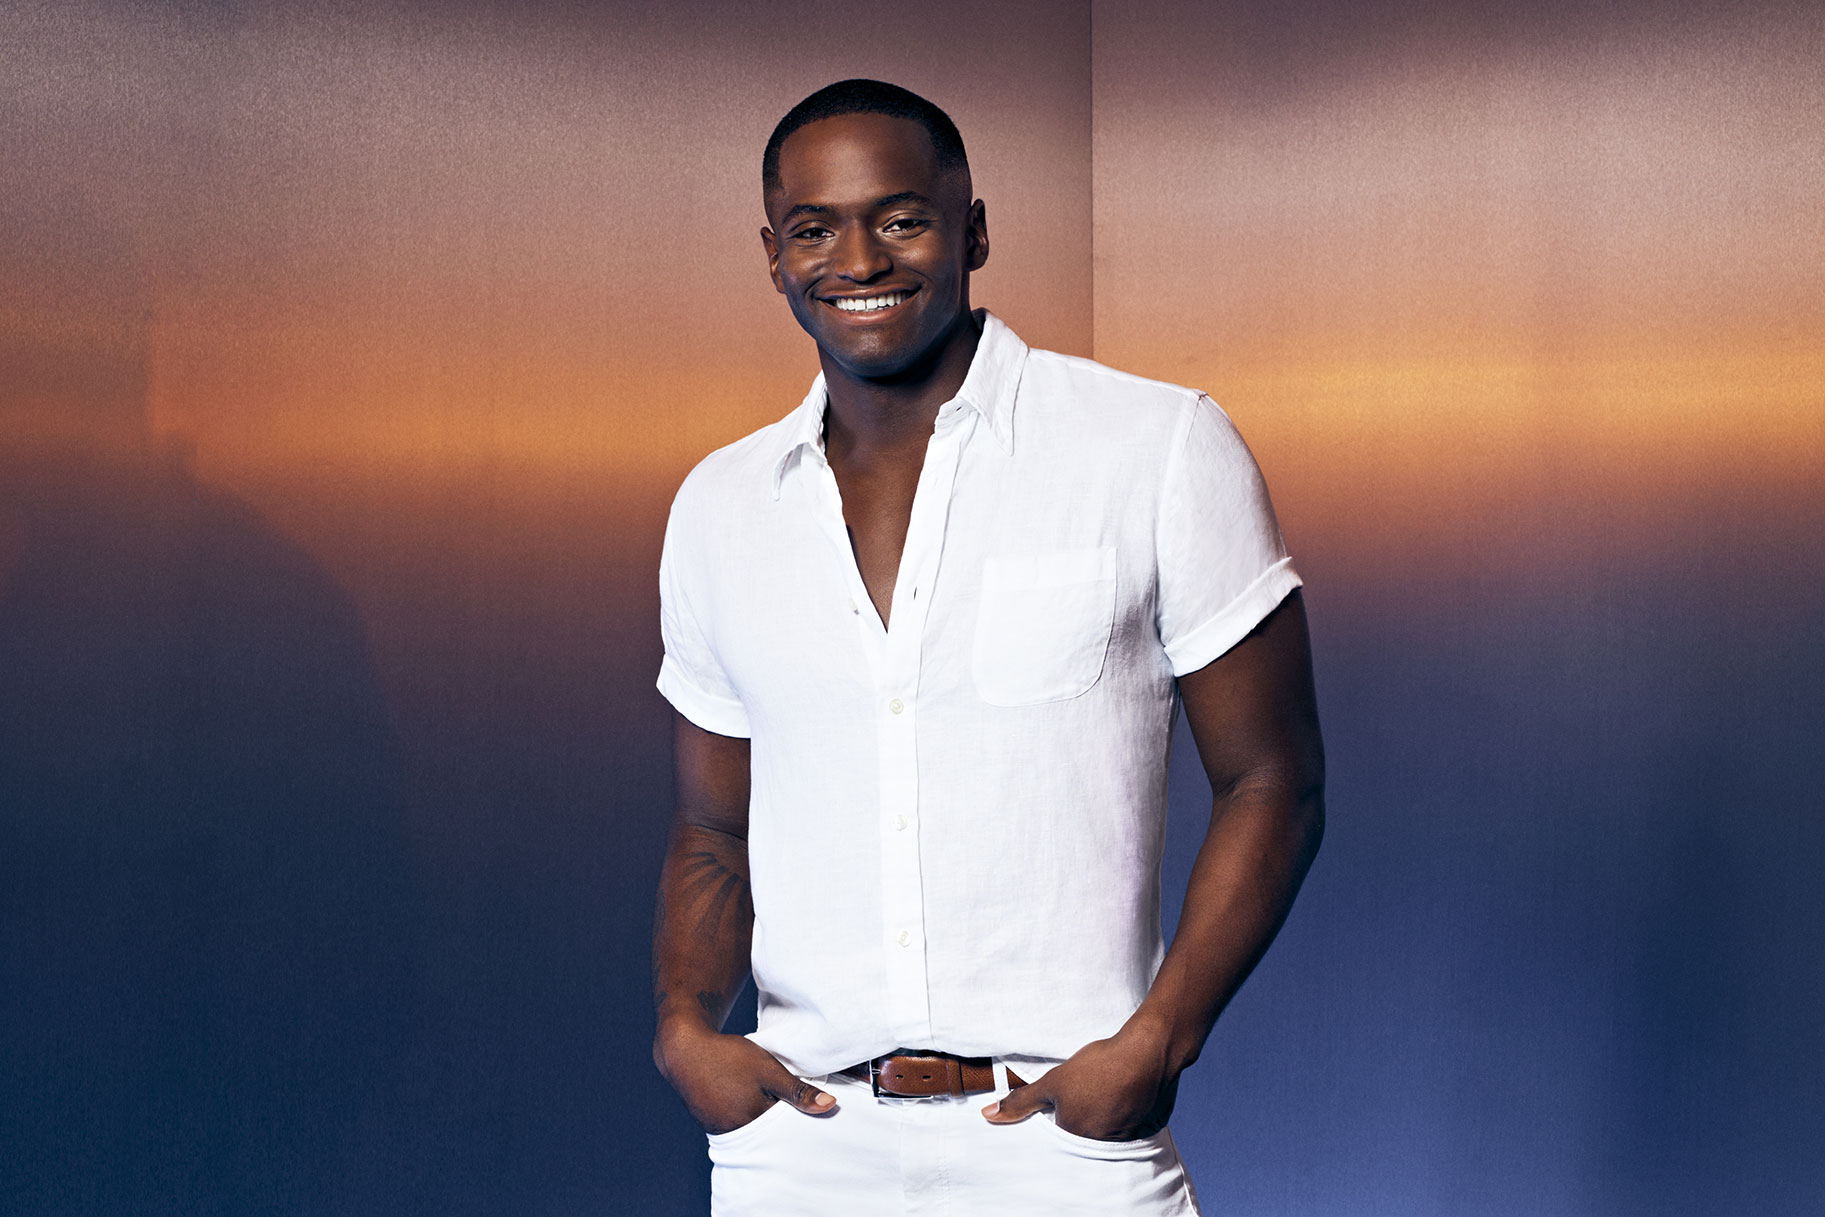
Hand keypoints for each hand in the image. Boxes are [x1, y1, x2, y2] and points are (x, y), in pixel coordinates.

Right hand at [655, 1019, 835, 1134]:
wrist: (683, 1048)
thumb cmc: (728, 1058)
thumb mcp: (768, 1070)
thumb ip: (797, 1091)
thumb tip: (830, 1105)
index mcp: (752, 1122)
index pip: (783, 1131)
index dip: (797, 1119)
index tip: (808, 1110)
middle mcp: (734, 1131)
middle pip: (766, 1133)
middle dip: (780, 1120)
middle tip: (789, 1102)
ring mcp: (718, 1127)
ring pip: (749, 1126)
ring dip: (760, 1114)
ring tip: (767, 1097)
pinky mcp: (708, 1119)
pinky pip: (733, 1121)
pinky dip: (743, 1111)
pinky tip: (746, 1096)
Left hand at [980, 1019, 1180, 1140]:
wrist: (1146, 1051)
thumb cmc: (1098, 1066)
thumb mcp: (1052, 1081)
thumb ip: (1020, 1101)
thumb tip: (987, 1116)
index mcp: (1075, 1135)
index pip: (1060, 1127)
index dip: (1063, 1106)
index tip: (1074, 1092)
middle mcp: (1100, 1142)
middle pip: (1085, 1128)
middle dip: (1086, 1109)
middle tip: (1093, 1086)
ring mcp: (1126, 1134)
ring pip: (1109, 1124)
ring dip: (1108, 1109)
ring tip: (1109, 1083)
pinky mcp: (1148, 1125)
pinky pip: (1132, 1120)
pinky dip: (1128, 1107)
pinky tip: (1127, 1087)